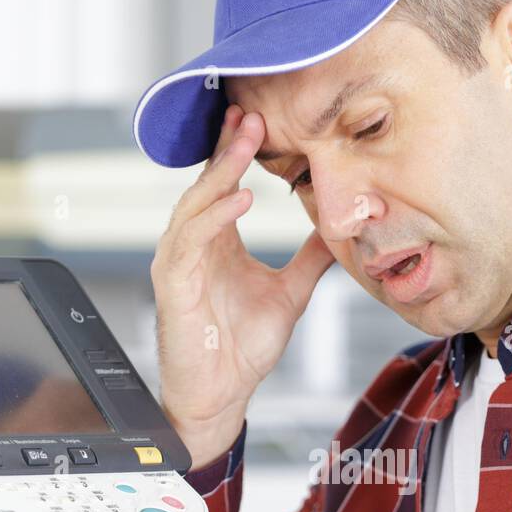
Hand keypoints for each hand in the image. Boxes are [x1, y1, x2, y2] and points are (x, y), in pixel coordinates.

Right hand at [151, 104, 335, 466]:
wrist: (222, 396)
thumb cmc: (243, 349)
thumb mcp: (290, 293)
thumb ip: (309, 259)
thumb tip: (339, 231)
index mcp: (217, 242)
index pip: (224, 184)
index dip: (237, 151)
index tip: (259, 119)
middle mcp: (194, 246)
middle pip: (207, 184)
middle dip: (228, 147)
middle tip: (251, 114)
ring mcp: (180, 263)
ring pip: (194, 203)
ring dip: (220, 172)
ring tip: (246, 144)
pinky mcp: (172, 285)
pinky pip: (189, 240)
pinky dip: (214, 216)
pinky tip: (239, 198)